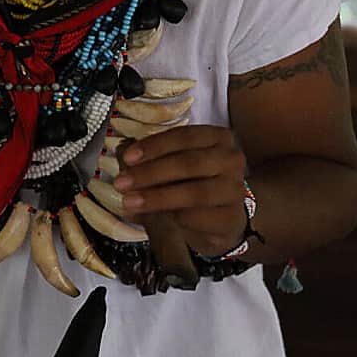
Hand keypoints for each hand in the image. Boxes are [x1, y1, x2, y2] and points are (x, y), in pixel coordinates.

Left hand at [112, 125, 248, 256]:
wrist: (221, 219)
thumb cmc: (194, 185)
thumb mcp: (175, 169)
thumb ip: (153, 165)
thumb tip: (124, 171)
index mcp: (217, 138)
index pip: (184, 136)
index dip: (154, 146)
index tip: (128, 158)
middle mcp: (231, 159)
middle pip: (189, 163)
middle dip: (151, 173)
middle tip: (122, 183)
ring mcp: (235, 189)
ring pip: (195, 192)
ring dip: (157, 197)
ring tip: (129, 202)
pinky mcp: (231, 218)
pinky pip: (199, 217)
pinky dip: (172, 217)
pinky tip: (153, 218)